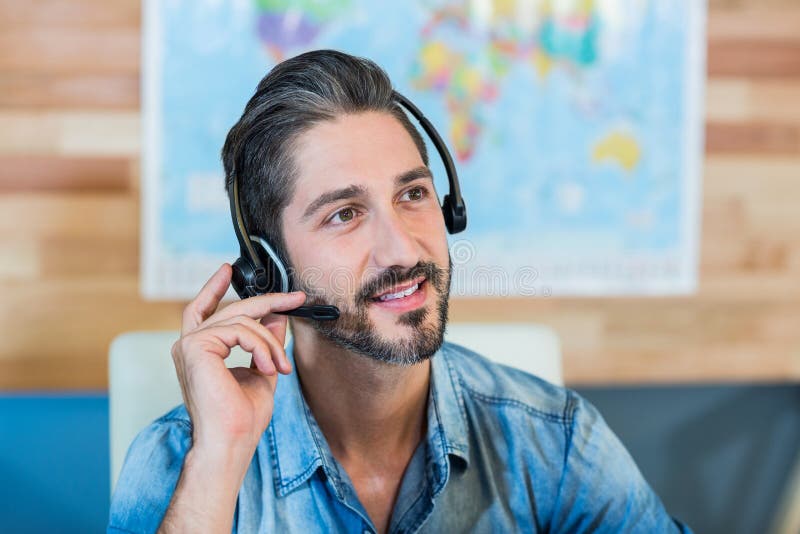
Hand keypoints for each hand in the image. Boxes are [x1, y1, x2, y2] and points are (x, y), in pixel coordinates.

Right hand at [170, 263, 305, 456]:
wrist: (231, 442)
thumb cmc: (242, 418)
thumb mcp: (261, 370)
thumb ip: (265, 343)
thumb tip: (275, 317)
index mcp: (200, 352)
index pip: (203, 310)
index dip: (214, 287)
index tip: (227, 269)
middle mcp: (189, 345)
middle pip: (232, 309)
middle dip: (267, 302)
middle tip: (296, 299)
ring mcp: (189, 345)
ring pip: (241, 320)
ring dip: (269, 342)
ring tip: (279, 366)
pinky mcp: (195, 347)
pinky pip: (239, 330)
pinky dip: (261, 346)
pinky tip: (268, 367)